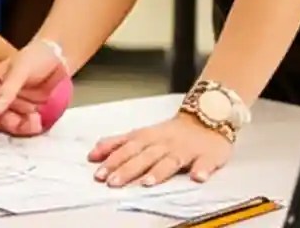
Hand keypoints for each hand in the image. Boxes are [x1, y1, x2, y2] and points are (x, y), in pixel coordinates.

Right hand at [0, 40, 67, 135]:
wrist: (60, 58)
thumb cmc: (36, 56)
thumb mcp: (21, 69)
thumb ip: (7, 90)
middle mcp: (2, 95)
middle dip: (6, 121)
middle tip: (16, 122)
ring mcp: (16, 104)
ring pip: (11, 122)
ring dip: (20, 126)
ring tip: (34, 121)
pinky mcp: (29, 112)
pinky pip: (25, 125)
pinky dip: (30, 126)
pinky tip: (38, 121)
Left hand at [89, 112, 232, 187]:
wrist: (207, 117)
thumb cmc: (170, 132)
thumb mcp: (142, 134)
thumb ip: (118, 143)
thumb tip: (92, 154)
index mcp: (148, 138)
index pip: (127, 149)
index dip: (112, 161)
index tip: (98, 173)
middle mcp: (164, 144)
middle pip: (144, 157)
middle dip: (128, 169)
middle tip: (113, 182)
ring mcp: (186, 150)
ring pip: (171, 161)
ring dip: (159, 172)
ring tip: (147, 183)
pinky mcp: (207, 156)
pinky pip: (206, 163)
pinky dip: (202, 170)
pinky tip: (198, 178)